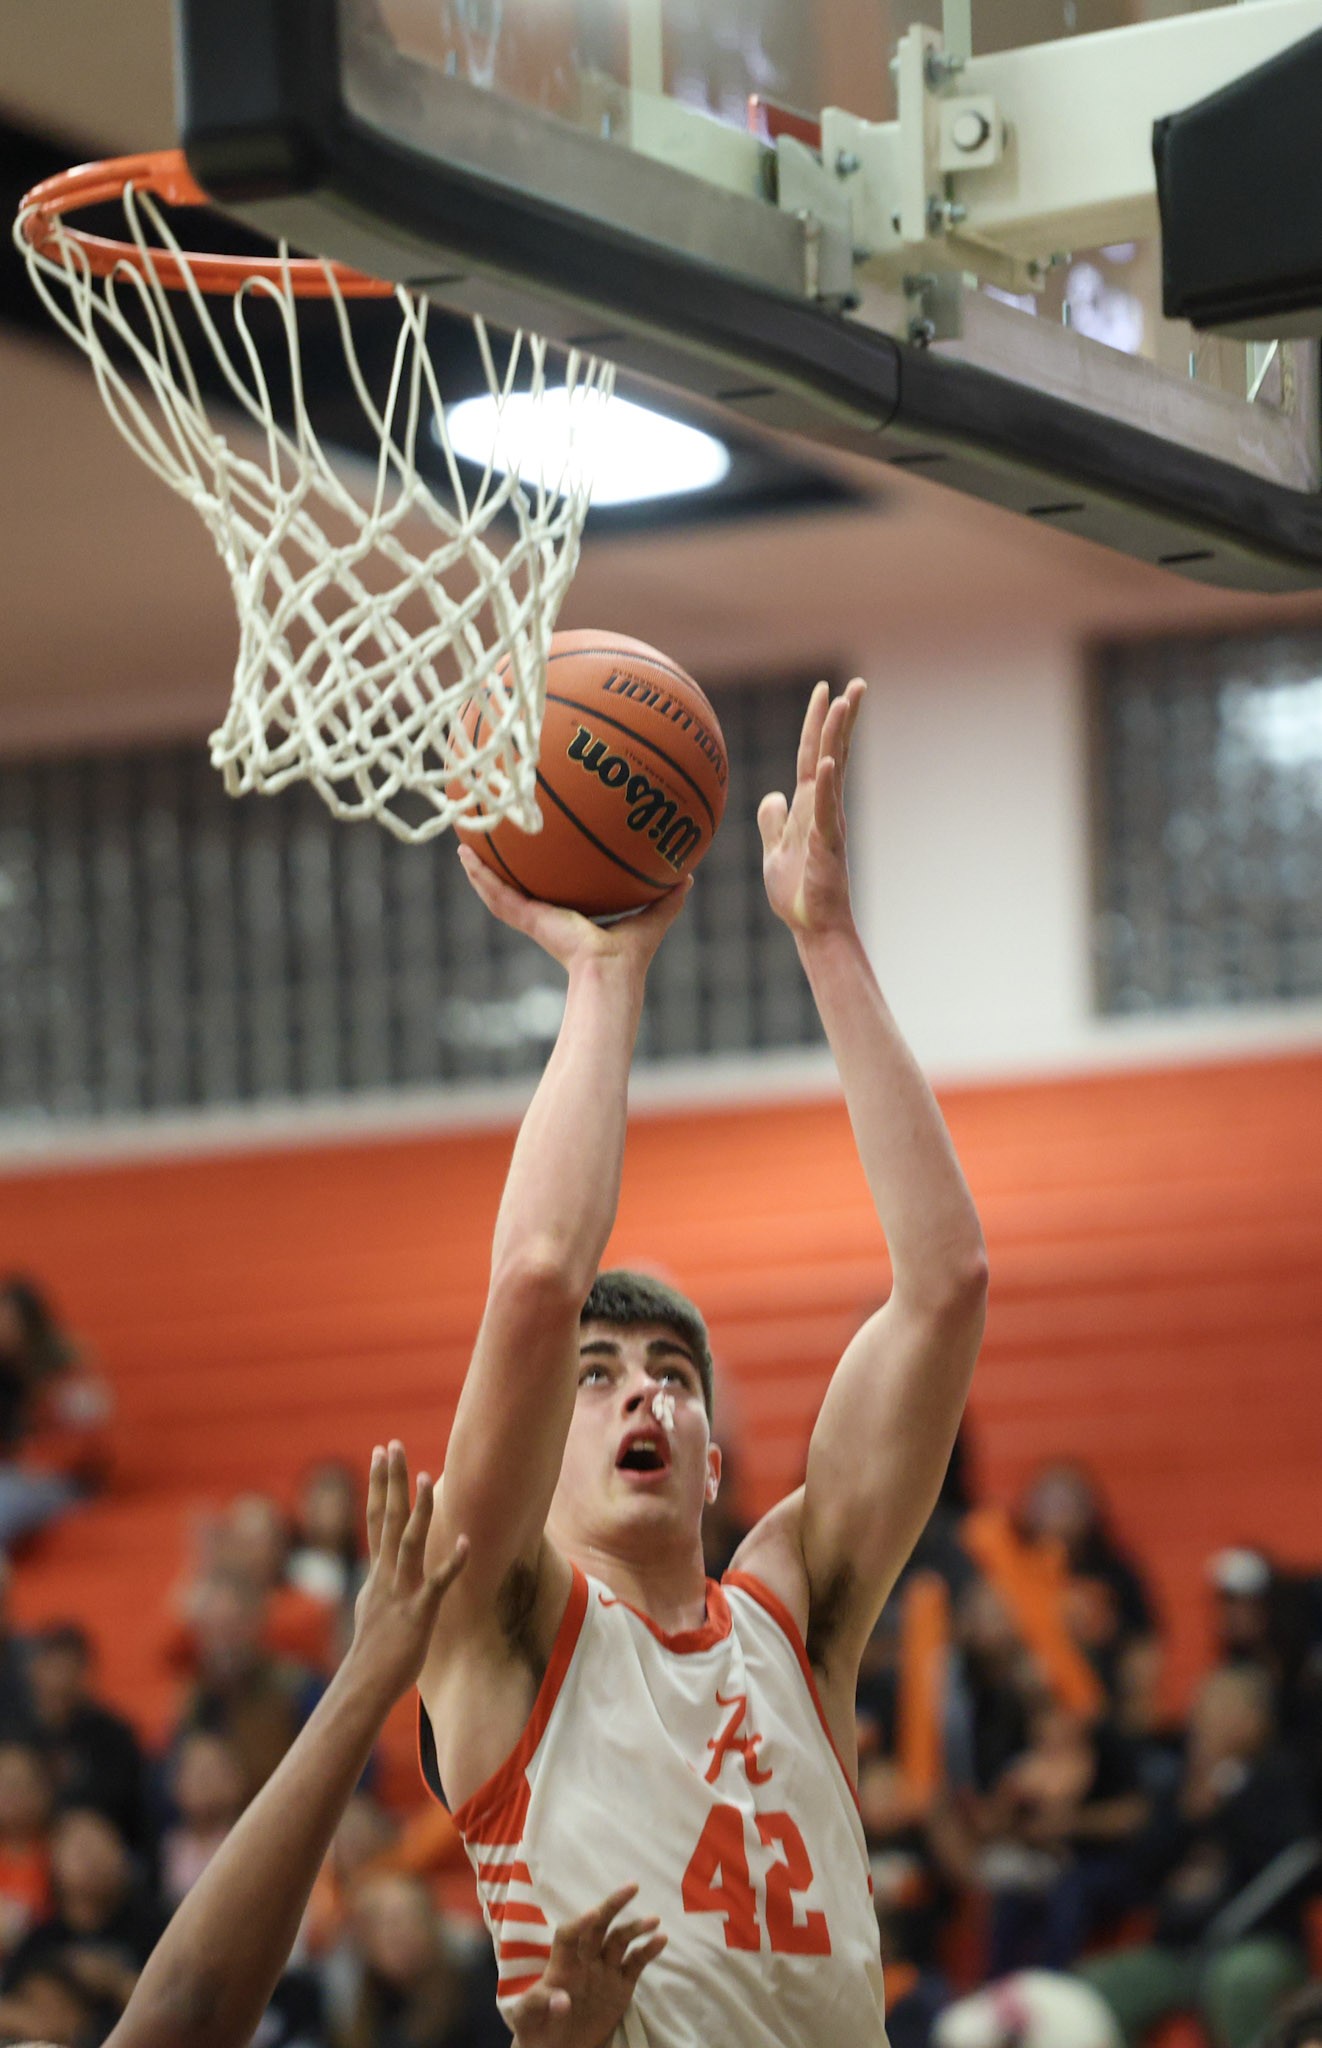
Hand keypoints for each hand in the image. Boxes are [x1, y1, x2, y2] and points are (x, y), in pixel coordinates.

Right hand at [347, 1441, 468, 1702]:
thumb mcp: (371, 1607)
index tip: (380, 1452)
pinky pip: (438, 1584)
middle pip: (386, 1518)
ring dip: (418, 1510)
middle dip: (390, 1481)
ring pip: (409, 1542)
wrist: (365, 1685)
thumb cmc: (373, 1650)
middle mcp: (386, 1574)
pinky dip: (453, 1563)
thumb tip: (376, 1570)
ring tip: (426, 1477)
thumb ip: (378, 1583)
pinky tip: (467, 1543)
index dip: (379, 1483)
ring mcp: (402, 1592)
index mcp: (377, 1571)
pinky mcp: (420, 1613)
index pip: (375, 1517)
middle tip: (392, 1444)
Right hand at [457, 845, 689, 977]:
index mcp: (573, 917)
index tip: (540, 851)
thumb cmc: (631, 953)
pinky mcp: (526, 919)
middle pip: (521, 887)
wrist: (610, 970)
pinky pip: (497, 894)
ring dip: (481, 867)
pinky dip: (480, 875)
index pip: (555, 891)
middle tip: (494, 838)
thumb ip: (668, 896)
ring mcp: (533, 918)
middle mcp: (549, 917)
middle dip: (507, 866)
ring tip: (464, 842)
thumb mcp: (653, 913)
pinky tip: (464, 854)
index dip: (547, 873)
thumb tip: (689, 874)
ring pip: (499, 889)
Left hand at [508, 1885, 665, 2047]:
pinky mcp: (621, 1986)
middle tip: (632, 1886)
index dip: (580, 1923)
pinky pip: (636, 1964)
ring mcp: (605, 1971)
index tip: (593, 1913)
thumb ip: (539, 2005)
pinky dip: (648, 1950)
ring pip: (620, 1941)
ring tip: (654, 1920)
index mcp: (561, 1965)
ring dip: (636, 1928)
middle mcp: (585, 1961)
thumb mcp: (527, 2018)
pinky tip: (661, 1939)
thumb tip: (561, 1999)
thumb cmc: (536, 2028)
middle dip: (613, 1905)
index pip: (569, 1935)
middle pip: (599, 1926)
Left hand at [757, 678, 864, 938]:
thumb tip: (772, 795)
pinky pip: (825, 810)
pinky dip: (825, 786)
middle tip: (856, 685)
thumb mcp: (774, 849)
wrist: (811, 926)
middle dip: (841, 717)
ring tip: (845, 703)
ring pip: (833, 771)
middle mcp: (822, 807)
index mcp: (807, 805)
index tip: (825, 690)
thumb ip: (772, 821)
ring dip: (837, 737)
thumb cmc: (797, 892)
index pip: (812, 753)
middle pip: (831, 752)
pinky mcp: (828, 844)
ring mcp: (828, 823)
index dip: (817, 721)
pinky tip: (826, 763)